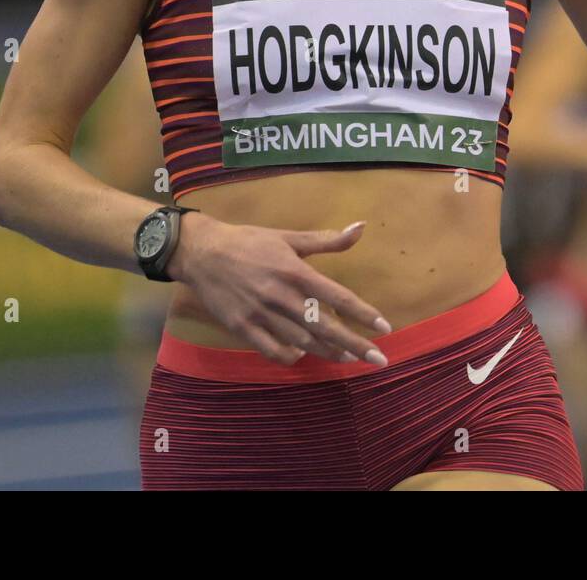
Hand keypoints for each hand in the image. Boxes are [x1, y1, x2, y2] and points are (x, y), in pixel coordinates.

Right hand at [168, 213, 392, 365]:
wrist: (202, 253)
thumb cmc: (250, 242)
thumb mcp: (289, 237)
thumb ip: (327, 240)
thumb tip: (362, 227)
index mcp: (296, 272)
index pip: (338, 296)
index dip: (363, 313)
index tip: (385, 327)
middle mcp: (282, 296)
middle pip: (325, 326)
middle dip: (355, 345)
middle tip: (379, 359)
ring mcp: (261, 315)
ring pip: (303, 342)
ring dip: (329, 352)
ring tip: (350, 359)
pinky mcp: (242, 328)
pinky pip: (273, 350)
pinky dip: (291, 357)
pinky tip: (303, 355)